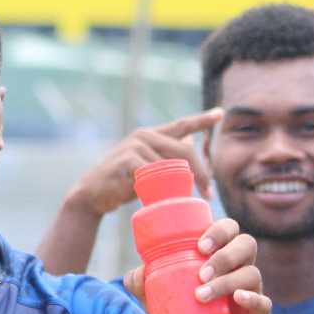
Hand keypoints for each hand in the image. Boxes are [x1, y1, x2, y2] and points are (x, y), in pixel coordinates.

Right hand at [69, 108, 224, 217]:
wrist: (93, 195)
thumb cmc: (123, 183)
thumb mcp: (148, 167)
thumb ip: (166, 154)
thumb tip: (190, 141)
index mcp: (152, 135)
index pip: (183, 125)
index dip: (203, 120)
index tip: (221, 113)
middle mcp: (145, 135)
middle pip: (186, 149)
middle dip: (201, 172)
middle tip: (209, 193)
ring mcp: (135, 145)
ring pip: (172, 165)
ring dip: (180, 186)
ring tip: (178, 201)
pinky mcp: (128, 159)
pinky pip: (155, 174)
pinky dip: (160, 189)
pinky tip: (156, 197)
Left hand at [125, 218, 271, 313]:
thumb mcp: (166, 301)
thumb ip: (148, 286)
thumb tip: (135, 275)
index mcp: (222, 259)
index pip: (229, 231)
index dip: (219, 231)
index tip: (199, 245)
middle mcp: (240, 270)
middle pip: (246, 244)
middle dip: (224, 254)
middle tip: (200, 272)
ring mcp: (252, 293)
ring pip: (251, 273)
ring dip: (226, 280)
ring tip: (201, 295)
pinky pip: (263, 303)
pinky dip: (251, 298)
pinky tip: (238, 298)